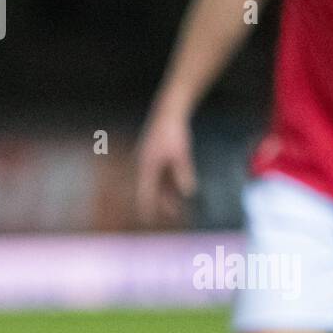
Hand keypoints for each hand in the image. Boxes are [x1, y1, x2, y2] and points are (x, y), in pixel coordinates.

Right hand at [135, 105, 196, 226]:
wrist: (169, 111)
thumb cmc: (174, 133)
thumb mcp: (181, 154)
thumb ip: (183, 173)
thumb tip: (188, 192)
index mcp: (147, 166)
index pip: (144, 192)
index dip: (146, 207)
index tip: (148, 221)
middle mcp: (145, 164)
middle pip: (150, 190)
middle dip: (160, 204)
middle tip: (172, 217)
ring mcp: (150, 160)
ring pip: (156, 183)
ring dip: (165, 196)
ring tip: (175, 209)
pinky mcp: (156, 155)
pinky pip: (160, 175)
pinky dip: (167, 185)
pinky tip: (177, 192)